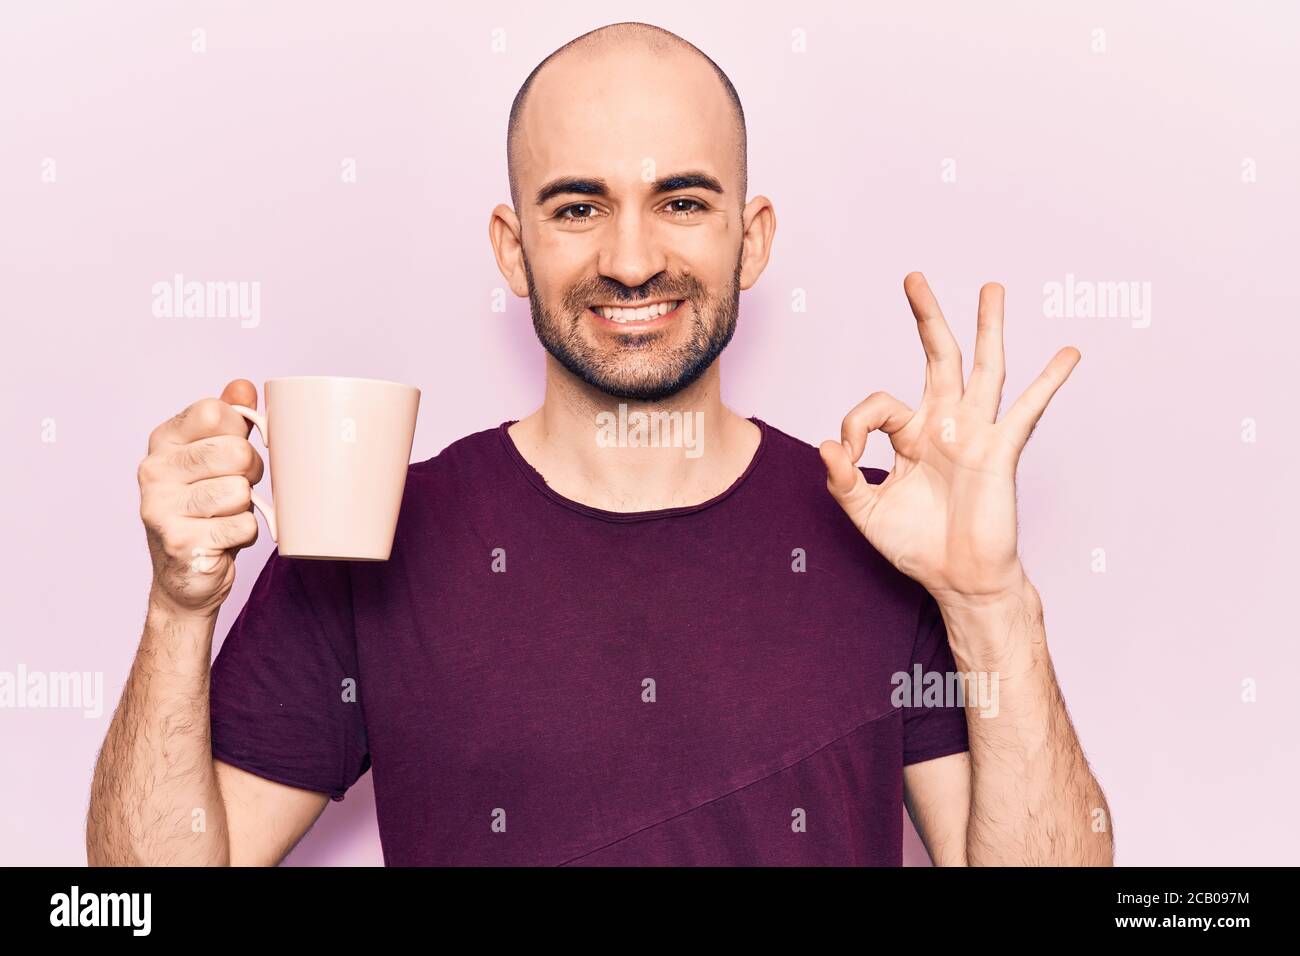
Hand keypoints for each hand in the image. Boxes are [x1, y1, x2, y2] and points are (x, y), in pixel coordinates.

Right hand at [137, 379, 264, 618]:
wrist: (187, 576)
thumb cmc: (208, 510)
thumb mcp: (217, 458)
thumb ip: (230, 420)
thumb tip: (243, 386)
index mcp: (163, 441)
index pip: (216, 411)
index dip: (239, 431)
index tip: (232, 452)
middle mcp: (153, 470)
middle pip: (234, 451)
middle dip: (250, 472)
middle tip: (237, 490)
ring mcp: (160, 507)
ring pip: (239, 490)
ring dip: (245, 506)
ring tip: (226, 515)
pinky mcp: (178, 542)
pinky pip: (243, 524)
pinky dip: (246, 533)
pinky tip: (225, 538)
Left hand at [819, 273, 1078, 603]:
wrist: (958, 579)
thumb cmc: (917, 545)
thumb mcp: (866, 512)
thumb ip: (842, 480)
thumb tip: (824, 445)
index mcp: (910, 436)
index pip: (876, 406)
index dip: (851, 426)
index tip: (845, 457)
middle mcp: (944, 425)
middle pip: (938, 358)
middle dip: (926, 317)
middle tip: (913, 277)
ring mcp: (975, 434)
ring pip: (983, 369)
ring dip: (987, 328)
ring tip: (991, 288)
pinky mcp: (999, 451)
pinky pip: (1025, 411)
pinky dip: (1048, 381)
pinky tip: (1068, 354)